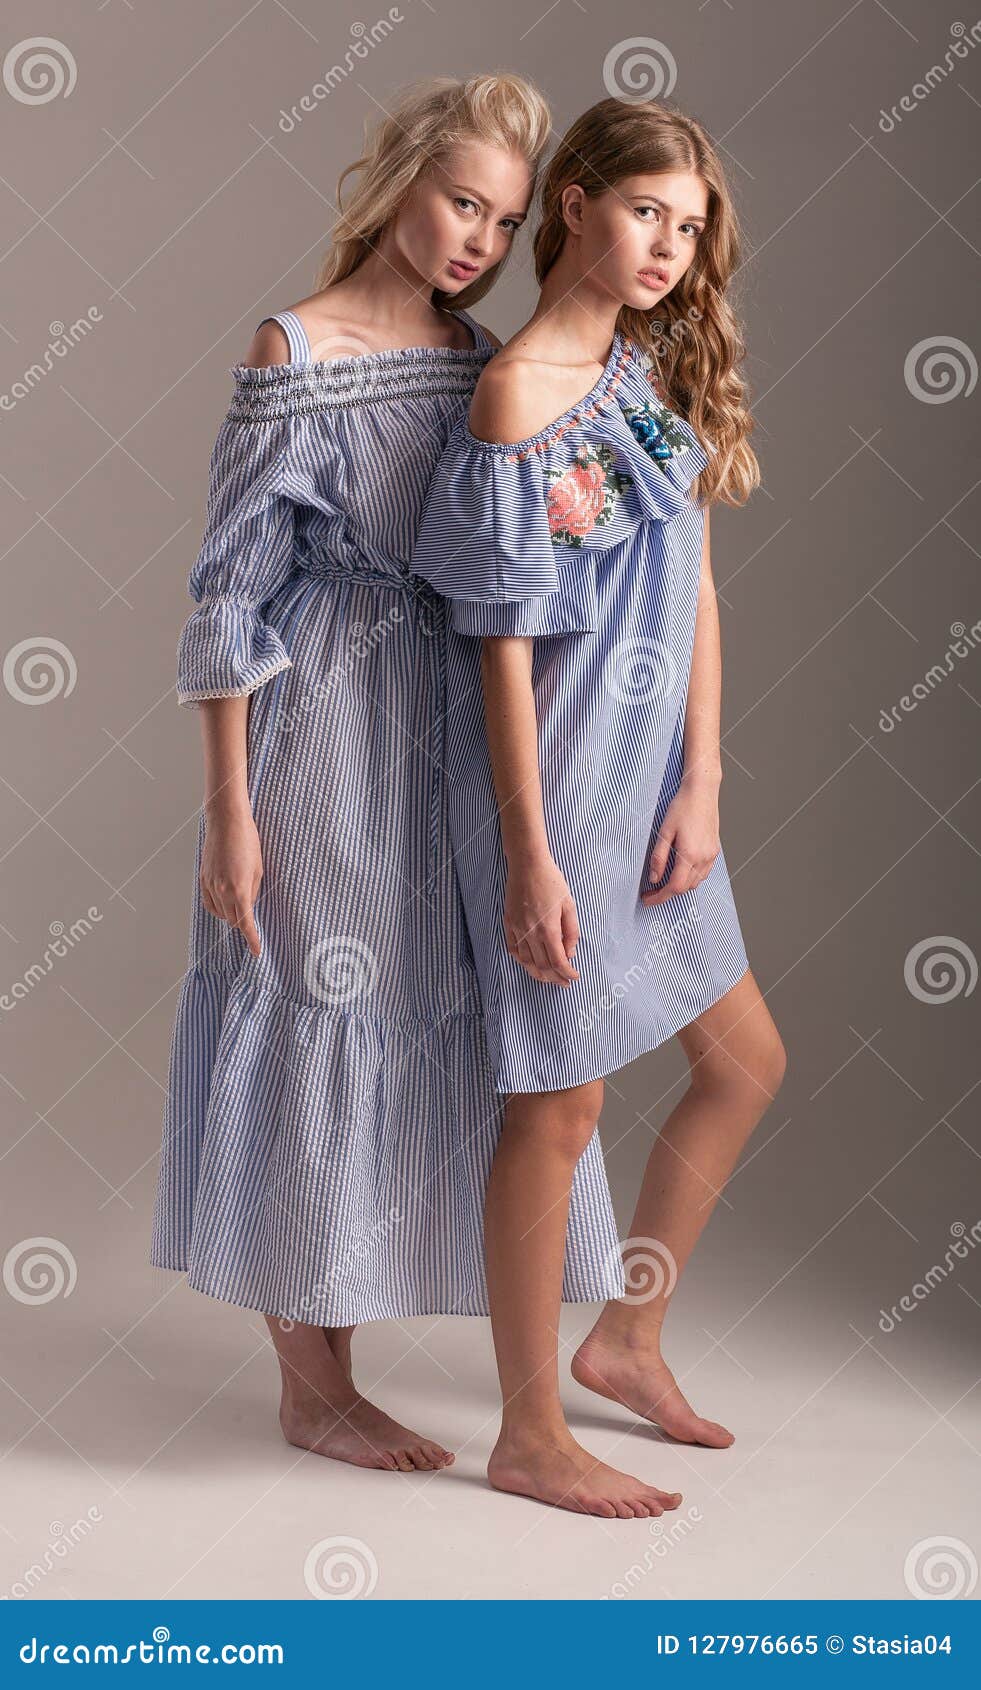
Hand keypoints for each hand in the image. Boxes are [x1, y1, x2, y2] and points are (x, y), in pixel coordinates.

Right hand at [200, 805, 263, 956]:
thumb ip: (253, 892)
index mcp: (239, 889)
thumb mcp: (258, 869)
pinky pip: (209, 902)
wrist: (226, 822)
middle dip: (243, 922)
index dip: (252, 939)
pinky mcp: (202, 878)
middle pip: (232, 920)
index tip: (256, 950)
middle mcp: (222, 890)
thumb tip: (249, 906)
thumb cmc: (247, 841)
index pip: (246, 923)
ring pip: (219, 912)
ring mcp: (210, 885)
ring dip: (230, 913)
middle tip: (252, 915)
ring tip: (240, 902)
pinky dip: (217, 906)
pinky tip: (225, 901)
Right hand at [503, 853, 580, 985]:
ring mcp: (517, 929)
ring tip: (548, 979)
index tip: (574, 977)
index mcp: (549, 929)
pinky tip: (529, 964)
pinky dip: (522, 961)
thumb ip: (571, 932)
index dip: (567, 973)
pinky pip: (513, 949)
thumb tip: (570, 953)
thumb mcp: (569, 905)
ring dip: (538, 974)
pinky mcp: (508, 923)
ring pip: (526, 961)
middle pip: (542, 966)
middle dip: (555, 978)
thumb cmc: (551, 881)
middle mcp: (531, 933)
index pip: (558, 961)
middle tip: (564, 982)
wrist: (527, 865)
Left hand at [642, 773, 720, 905]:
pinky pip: (704, 873)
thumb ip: (659, 857)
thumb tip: (654, 878)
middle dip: (668, 894)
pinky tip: (681, 871)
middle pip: (685, 888)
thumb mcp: (664, 831)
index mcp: (690, 854)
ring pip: (696, 882)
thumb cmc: (682, 806)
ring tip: (664, 882)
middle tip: (651, 891)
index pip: (674, 887)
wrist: (702, 791)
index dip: (660, 897)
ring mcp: (711, 855)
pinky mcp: (715, 850)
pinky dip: (691, 878)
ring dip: (680, 886)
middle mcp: (704, 858)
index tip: (647, 899)